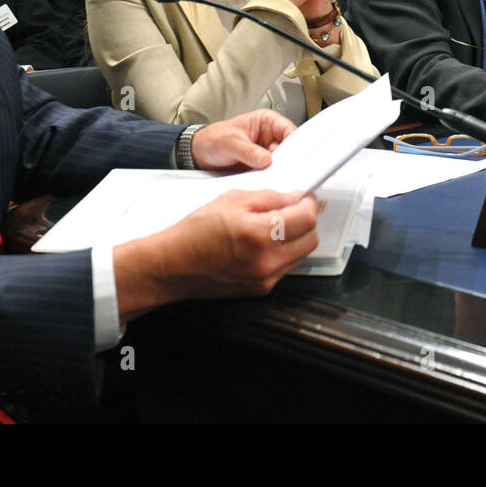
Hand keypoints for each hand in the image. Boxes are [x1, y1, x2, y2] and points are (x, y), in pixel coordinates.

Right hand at [113, 188, 318, 320]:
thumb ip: (269, 198)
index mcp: (259, 235)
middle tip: (291, 209)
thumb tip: (295, 198)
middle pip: (310, 240)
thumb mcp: (232, 200)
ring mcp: (265, 279)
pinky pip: (286, 267)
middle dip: (305, 221)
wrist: (174, 266)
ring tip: (274, 226)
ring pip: (300, 255)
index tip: (303, 197)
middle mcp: (267, 261)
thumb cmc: (196, 231)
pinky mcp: (261, 289)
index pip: (306, 219)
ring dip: (296, 238)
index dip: (308, 204)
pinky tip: (264, 243)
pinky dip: (283, 253)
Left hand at [190, 109, 295, 170]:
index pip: (289, 130)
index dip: (296, 143)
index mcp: (266, 121)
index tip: (296, 156)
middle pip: (289, 148)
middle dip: (288, 160)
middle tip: (286, 170)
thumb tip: (266, 159)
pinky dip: (273, 177)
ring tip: (277, 177)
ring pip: (283, 162)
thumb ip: (248, 151)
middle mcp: (270, 136)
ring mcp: (267, 152)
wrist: (200, 153)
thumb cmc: (213, 139)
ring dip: (281, 170)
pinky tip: (271, 182)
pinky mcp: (263, 166)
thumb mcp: (230, 143)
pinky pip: (273, 172)